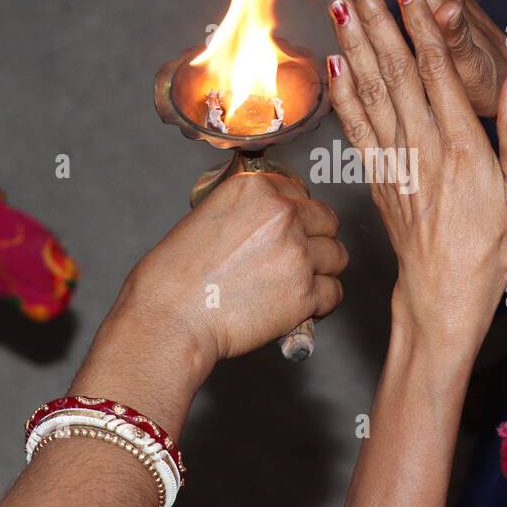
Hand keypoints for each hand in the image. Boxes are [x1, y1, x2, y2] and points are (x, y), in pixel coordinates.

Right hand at [129, 173, 346, 374]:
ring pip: (337, 256)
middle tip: (297, 258)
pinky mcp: (304, 293)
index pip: (300, 192)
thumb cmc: (174, 276)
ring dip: (322, 270)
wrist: (170, 317)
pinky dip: (321, 303)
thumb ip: (246, 211)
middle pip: (327, 221)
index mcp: (255, 189)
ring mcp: (297, 254)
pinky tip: (302, 306)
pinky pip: (334, 293)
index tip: (290, 230)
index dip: (297, 215)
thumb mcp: (206, 216)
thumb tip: (269, 221)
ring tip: (300, 283)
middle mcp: (282, 215)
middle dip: (316, 239)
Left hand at [326, 0, 506, 341]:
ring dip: (354, 45)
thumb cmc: (490, 247)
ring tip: (342, 5)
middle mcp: (421, 148)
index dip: (421, 25)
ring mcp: (393, 162)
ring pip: (370, 92)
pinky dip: (342, 92)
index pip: (437, 72)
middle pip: (395, 72)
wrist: (443, 294)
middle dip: (377, 21)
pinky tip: (334, 63)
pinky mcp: (377, 177)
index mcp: (461, 147)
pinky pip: (354, 127)